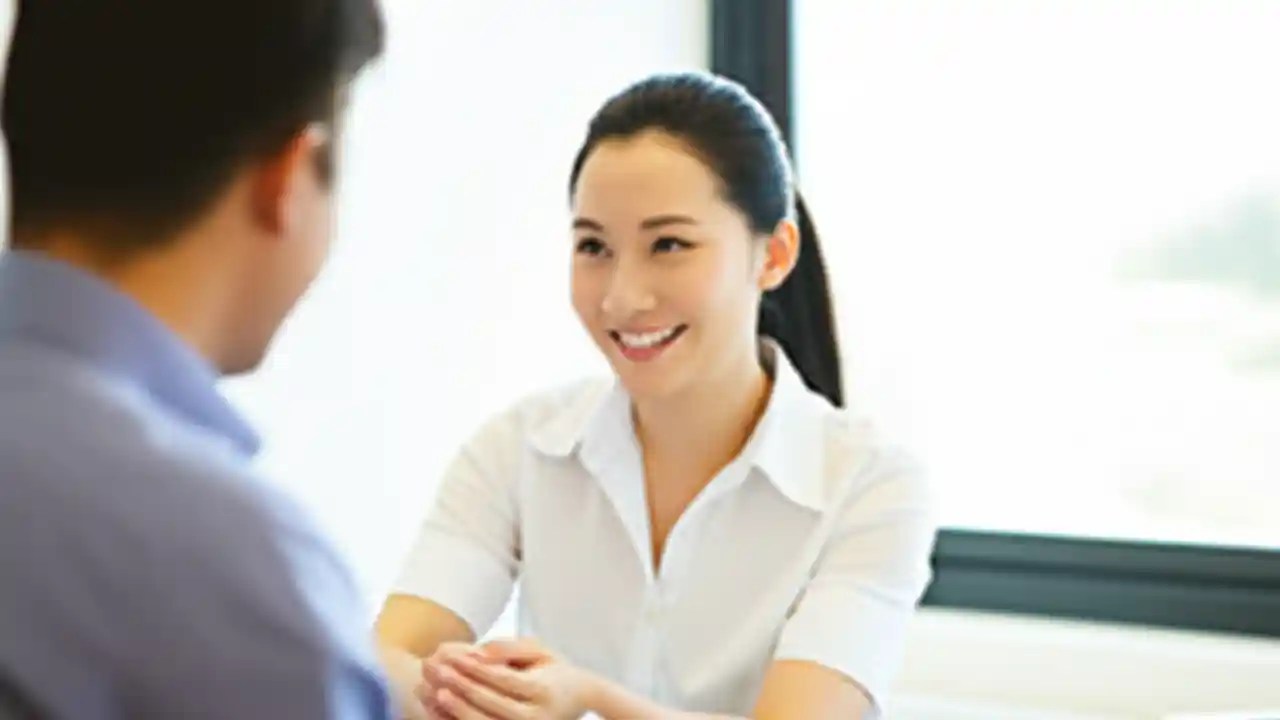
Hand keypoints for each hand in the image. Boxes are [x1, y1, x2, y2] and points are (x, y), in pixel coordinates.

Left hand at [430, 638, 598, 719]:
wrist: (578, 700)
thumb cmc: (553, 671)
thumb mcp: (540, 651)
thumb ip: (510, 647)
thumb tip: (479, 652)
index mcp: (544, 690)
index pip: (505, 679)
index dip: (477, 669)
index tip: (452, 656)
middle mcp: (538, 717)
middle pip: (493, 704)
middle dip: (461, 687)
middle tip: (435, 671)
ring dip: (457, 710)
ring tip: (434, 692)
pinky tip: (441, 711)